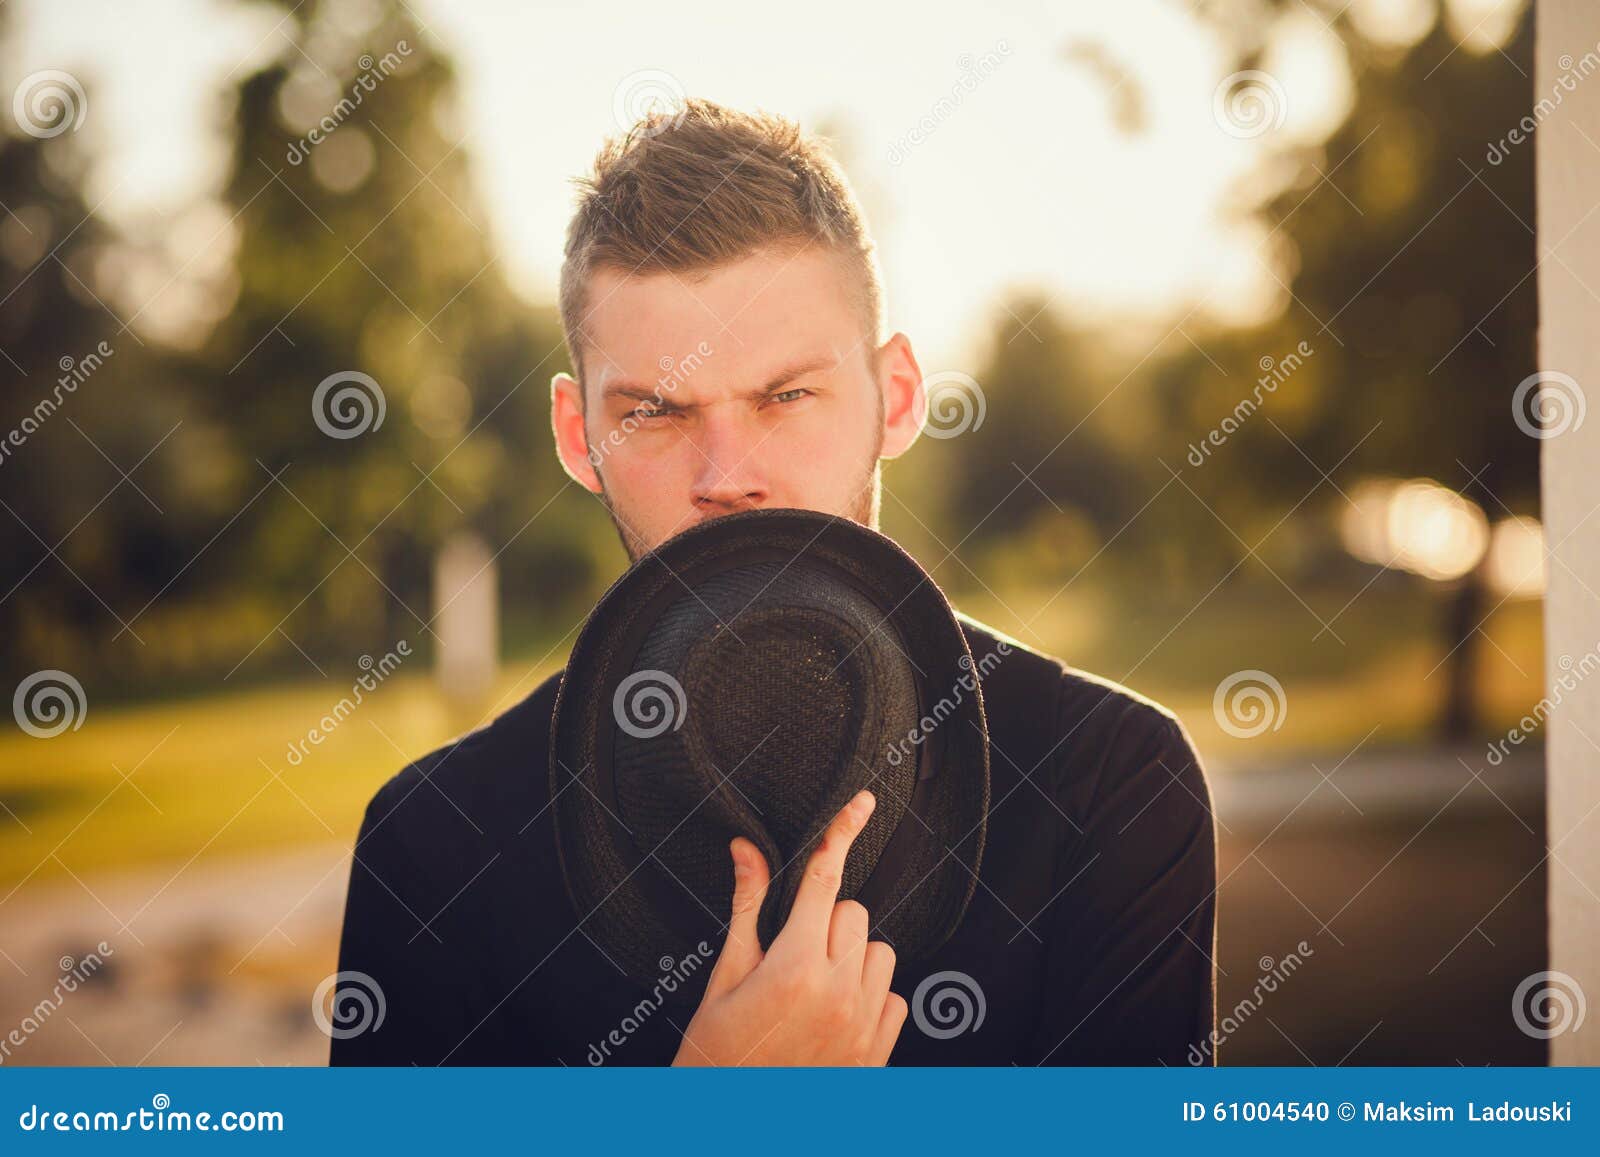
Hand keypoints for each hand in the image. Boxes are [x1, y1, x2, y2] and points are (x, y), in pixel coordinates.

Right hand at [672, 790, 907, 1065]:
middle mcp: (837, 994)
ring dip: (850, 957)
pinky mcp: (877, 1055)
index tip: (862, 801)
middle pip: (853, 912)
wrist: (726, 1127)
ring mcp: (863, 1027)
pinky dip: (870, 996)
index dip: (842, 832)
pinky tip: (832, 1015)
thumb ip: (747, 908)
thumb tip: (746, 849)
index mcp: (793, 968)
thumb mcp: (724, 978)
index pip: (824, 880)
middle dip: (824, 920)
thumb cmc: (716, 1056)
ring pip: (879, 952)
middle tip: (788, 953)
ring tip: (810, 988)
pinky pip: (895, 997)